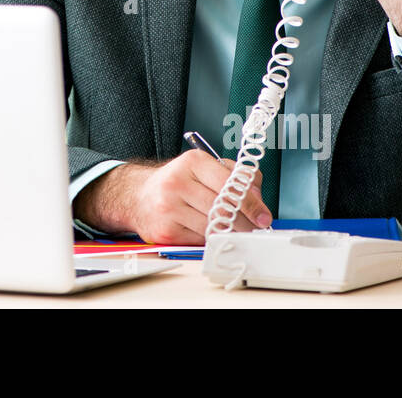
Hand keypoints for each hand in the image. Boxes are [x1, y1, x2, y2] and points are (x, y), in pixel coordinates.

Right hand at [124, 152, 271, 245]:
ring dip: (231, 234)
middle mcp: (178, 182)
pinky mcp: (165, 230)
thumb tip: (256, 195)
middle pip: (223, 208)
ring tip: (237, 232)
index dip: (252, 203)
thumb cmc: (176, 182)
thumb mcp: (203, 168)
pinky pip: (199, 240)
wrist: (138, 196)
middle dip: (245, 223)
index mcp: (192, 162)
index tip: (263, 216)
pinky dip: (211, 239)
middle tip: (255, 228)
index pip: (230, 184)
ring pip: (213, 226)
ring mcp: (169, 207)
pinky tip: (213, 234)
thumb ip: (233, 176)